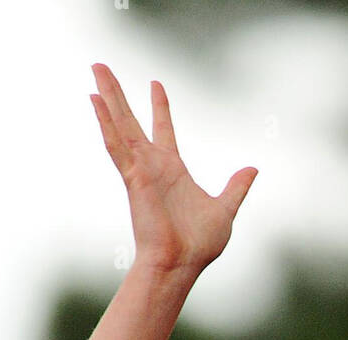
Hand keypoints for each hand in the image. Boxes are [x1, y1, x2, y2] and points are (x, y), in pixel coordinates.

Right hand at [90, 63, 257, 275]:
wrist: (181, 264)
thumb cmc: (199, 245)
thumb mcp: (225, 209)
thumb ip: (236, 188)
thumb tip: (252, 170)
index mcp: (172, 170)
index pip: (163, 130)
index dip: (159, 107)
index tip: (156, 84)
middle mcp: (153, 166)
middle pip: (132, 120)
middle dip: (118, 93)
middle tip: (102, 67)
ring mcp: (141, 170)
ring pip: (120, 125)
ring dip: (107, 97)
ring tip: (96, 68)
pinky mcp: (133, 178)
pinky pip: (116, 146)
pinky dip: (105, 124)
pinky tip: (94, 101)